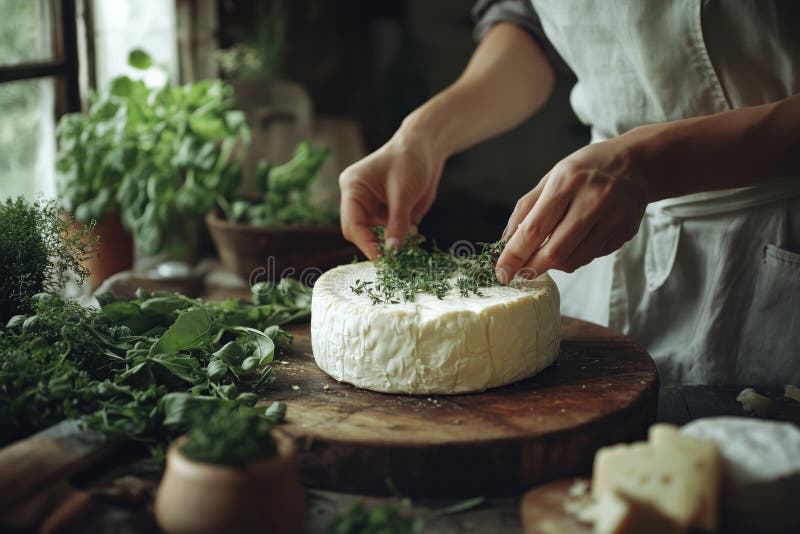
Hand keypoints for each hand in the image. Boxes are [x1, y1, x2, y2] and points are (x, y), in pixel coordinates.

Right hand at [339, 131, 443, 259]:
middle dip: (378, 245)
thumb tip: (392, 251)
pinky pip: (392, 233)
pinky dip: (403, 239)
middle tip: (396, 259)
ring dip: (394, 243)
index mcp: (353, 189)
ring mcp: (373, 208)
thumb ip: (397, 223)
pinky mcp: (388, 213)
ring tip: (412, 239)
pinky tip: (416, 236)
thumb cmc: (410, 160)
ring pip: (378, 236)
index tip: (382, 259)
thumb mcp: (403, 193)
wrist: (428, 147)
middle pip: (360, 233)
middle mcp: (359, 200)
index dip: (366, 244)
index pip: (352, 224)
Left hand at [495, 137, 648, 281]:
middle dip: (531, 269)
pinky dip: (574, 257)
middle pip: (555, 252)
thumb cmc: (585, 170)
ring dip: (553, 264)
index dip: (514, 255)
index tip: (501, 272)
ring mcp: (612, 219)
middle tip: (518, 275)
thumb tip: (505, 243)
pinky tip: (574, 241)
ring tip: (547, 252)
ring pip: (573, 260)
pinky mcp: (624, 233)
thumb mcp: (552, 177)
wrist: (636, 163)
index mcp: (567, 182)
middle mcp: (592, 200)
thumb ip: (526, 209)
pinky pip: (590, 257)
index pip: (535, 229)